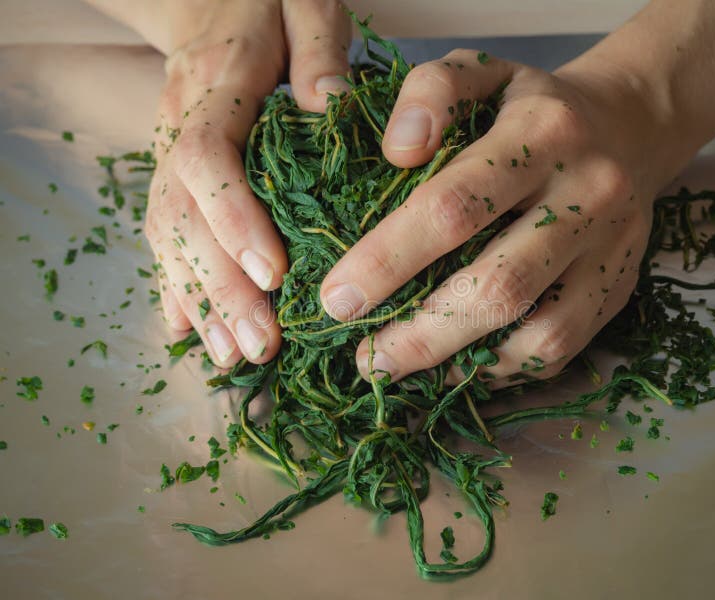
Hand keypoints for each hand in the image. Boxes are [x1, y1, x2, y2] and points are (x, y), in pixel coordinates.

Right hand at [145, 0, 350, 365]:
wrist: (208, 1)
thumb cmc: (266, 2)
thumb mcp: (303, 4)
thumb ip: (317, 50)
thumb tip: (328, 108)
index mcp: (215, 86)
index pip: (207, 159)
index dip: (233, 219)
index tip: (272, 273)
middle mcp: (176, 127)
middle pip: (184, 216)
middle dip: (221, 287)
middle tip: (262, 345)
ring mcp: (165, 155)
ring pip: (167, 236)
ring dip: (200, 302)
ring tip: (234, 357)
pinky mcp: (171, 176)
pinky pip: (164, 235)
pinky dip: (176, 286)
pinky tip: (191, 332)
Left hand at [319, 49, 666, 386]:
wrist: (631, 124)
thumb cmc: (532, 105)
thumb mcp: (479, 68)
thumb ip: (430, 92)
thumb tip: (396, 153)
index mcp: (541, 134)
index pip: (454, 206)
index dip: (389, 260)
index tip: (337, 300)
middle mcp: (586, 194)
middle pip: (498, 285)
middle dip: (422, 334)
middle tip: (367, 360)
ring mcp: (611, 248)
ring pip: (539, 332)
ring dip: (463, 363)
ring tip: (405, 366)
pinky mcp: (619, 286)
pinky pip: (563, 346)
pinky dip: (505, 367)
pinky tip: (461, 361)